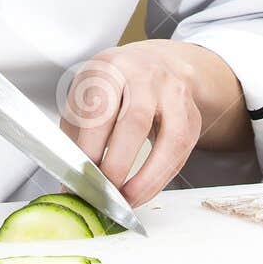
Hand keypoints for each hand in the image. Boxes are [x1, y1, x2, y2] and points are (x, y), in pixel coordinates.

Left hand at [60, 40, 210, 206]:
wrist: (152, 63)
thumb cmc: (111, 86)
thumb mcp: (85, 96)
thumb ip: (76, 137)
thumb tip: (70, 188)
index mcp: (111, 67)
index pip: (100, 109)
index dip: (91, 147)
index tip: (81, 178)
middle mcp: (146, 75)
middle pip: (136, 120)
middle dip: (119, 164)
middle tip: (104, 193)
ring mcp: (174, 93)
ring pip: (171, 137)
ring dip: (148, 177)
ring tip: (128, 200)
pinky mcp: (192, 115)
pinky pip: (182, 152)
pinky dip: (162, 177)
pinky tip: (144, 190)